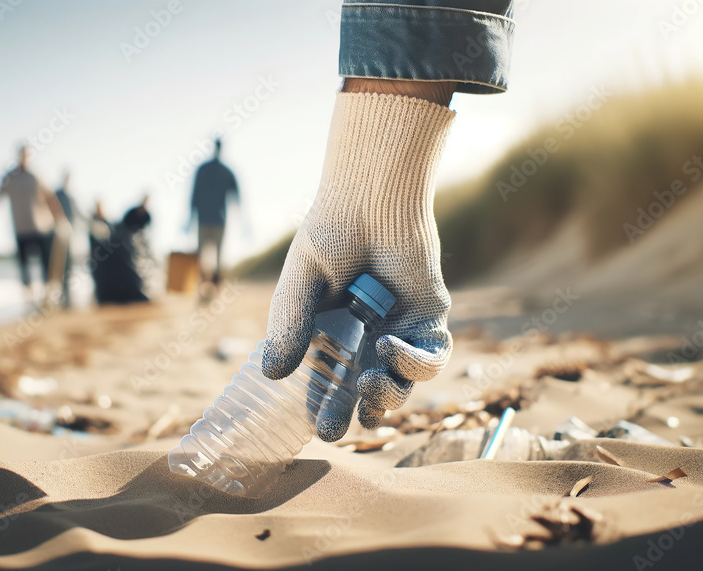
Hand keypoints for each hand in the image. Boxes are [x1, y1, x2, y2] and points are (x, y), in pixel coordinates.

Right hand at [262, 91, 455, 440]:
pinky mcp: (431, 318)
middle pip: (370, 395)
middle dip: (354, 415)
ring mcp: (403, 332)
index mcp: (336, 338)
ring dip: (386, 395)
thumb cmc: (330, 236)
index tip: (316, 427)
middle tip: (334, 427)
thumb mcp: (299, 288)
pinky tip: (389, 345)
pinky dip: (413, 362)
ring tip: (366, 384)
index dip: (325, 409)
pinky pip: (431, 357)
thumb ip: (289, 328)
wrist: (370, 199)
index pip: (332, 385)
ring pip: (404, 385)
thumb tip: (271, 373)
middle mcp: (370, 341)